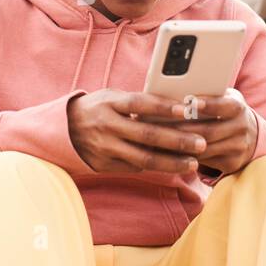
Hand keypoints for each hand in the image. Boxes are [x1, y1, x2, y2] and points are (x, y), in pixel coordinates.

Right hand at [66, 89, 206, 174]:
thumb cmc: (98, 108)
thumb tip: (174, 107)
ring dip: (171, 162)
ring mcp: (105, 147)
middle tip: (201, 143)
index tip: (185, 110)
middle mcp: (107, 126)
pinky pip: (134, 168)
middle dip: (177, 140)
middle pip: (146, 135)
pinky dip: (156, 168)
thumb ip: (137, 103)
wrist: (64, 129)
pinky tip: (174, 167)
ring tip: (193, 162)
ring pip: (143, 158)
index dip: (162, 107)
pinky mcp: (104, 165)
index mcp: (110, 103)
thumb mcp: (112, 97)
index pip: (139, 104)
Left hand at [159, 88, 257, 177]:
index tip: (191, 101)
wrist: (249, 135)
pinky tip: (170, 153)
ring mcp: (238, 147)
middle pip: (209, 131)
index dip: (209, 104)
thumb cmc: (224, 111)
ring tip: (161, 140)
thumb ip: (207, 95)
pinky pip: (205, 162)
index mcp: (238, 107)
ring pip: (205, 149)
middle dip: (184, 129)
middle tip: (161, 126)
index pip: (225, 105)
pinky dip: (186, 157)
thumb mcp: (223, 98)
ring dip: (182, 146)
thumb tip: (176, 93)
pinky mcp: (232, 163)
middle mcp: (242, 127)